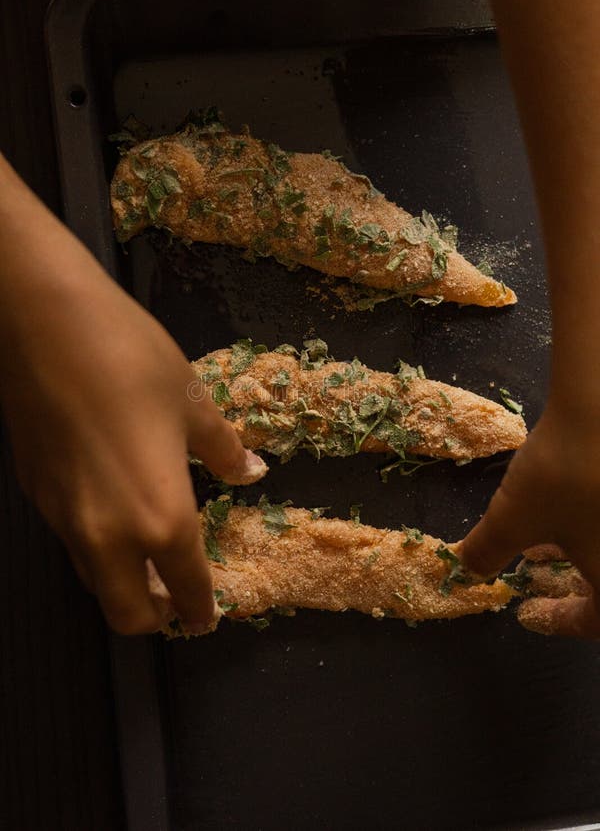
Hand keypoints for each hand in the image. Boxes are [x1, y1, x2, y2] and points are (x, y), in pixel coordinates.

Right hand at [0, 257, 266, 635]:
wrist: (45, 324)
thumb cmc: (132, 360)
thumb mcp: (191, 402)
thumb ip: (222, 448)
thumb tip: (251, 470)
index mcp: (162, 517)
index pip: (185, 588)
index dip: (200, 609)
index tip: (206, 618)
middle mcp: (110, 535)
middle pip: (127, 614)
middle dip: (155, 617)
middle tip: (175, 598)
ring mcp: (65, 520)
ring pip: (94, 582)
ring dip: (123, 586)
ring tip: (146, 560)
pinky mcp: (36, 496)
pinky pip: (73, 543)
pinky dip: (97, 549)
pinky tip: (111, 512)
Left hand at [458, 404, 599, 638]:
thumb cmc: (563, 477)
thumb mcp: (512, 518)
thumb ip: (487, 551)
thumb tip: (468, 569)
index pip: (597, 622)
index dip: (559, 622)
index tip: (526, 614)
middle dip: (571, 586)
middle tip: (534, 575)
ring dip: (578, 552)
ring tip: (538, 542)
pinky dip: (589, 525)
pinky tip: (560, 507)